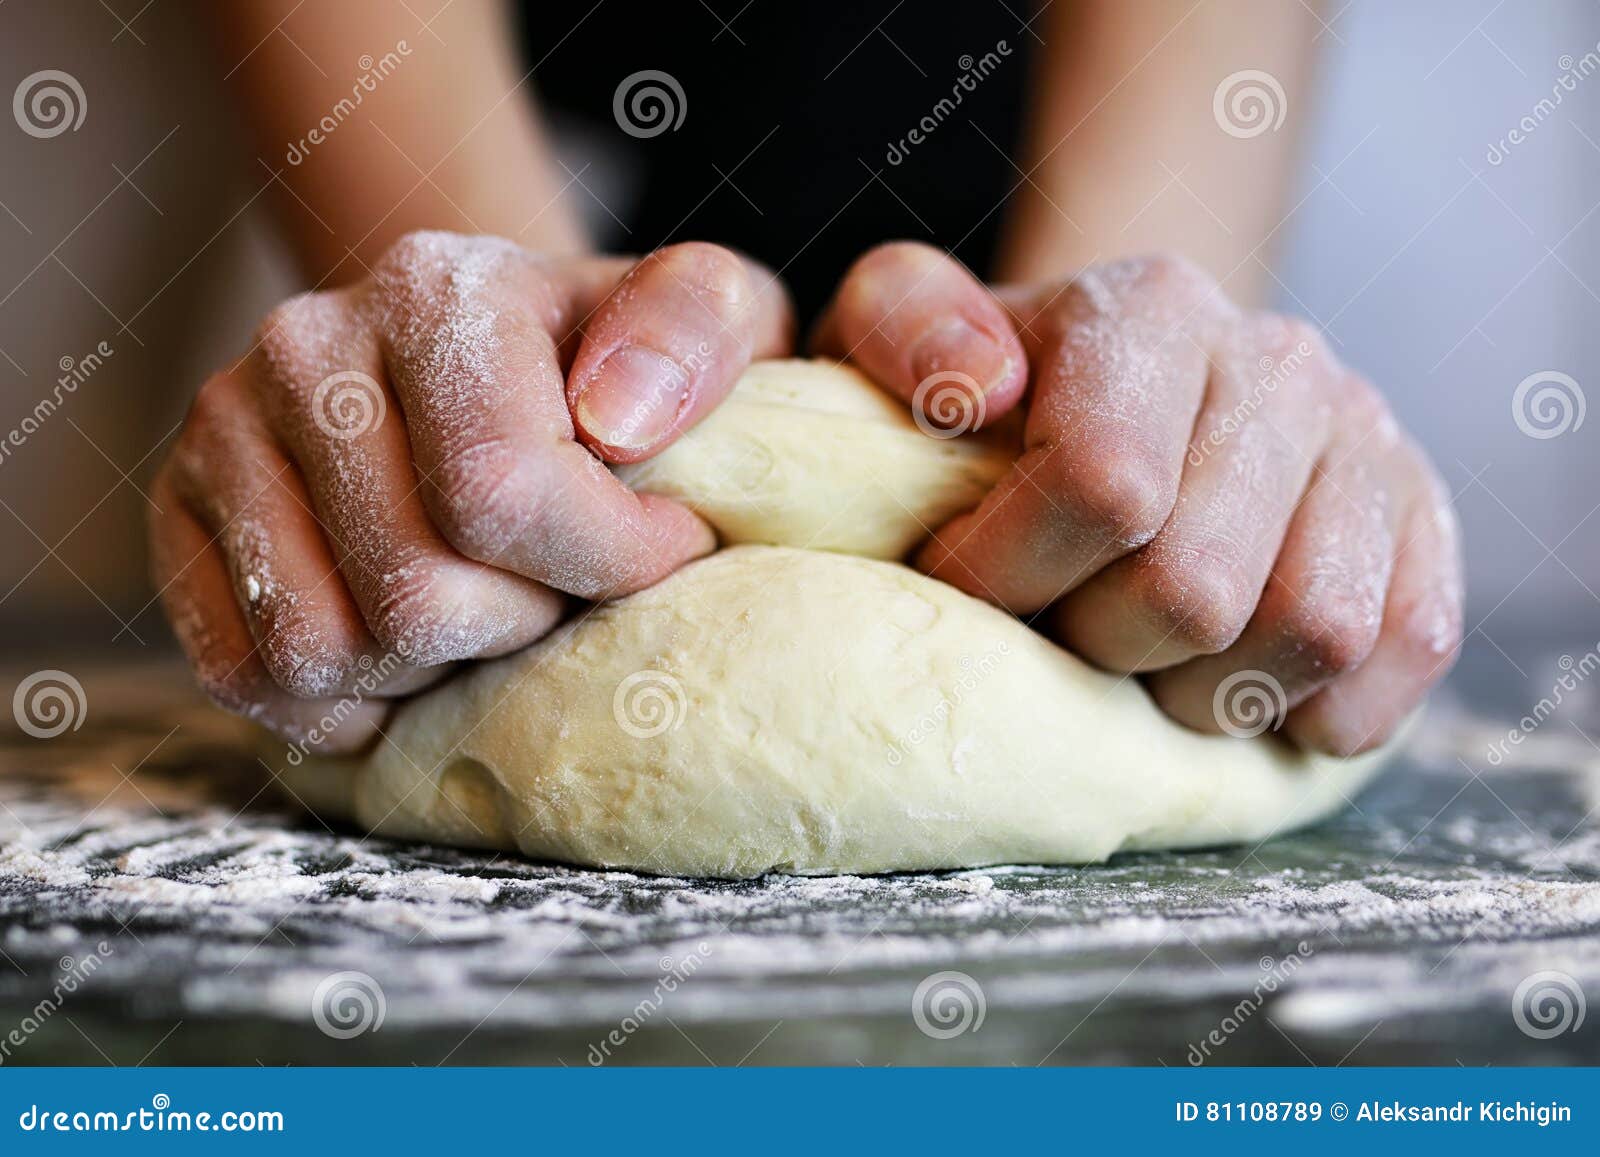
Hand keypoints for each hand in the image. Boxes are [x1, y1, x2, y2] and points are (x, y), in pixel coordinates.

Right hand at [150, 232, 791, 750]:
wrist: (506, 360)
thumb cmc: (623, 367)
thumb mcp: (709, 319)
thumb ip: (698, 330)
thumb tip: (619, 415)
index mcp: (436, 289)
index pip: (500, 492)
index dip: (608, 562)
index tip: (666, 546)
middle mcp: (307, 347)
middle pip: (415, 595)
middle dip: (524, 623)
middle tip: (562, 580)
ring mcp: (226, 432)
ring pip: (323, 650)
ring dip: (434, 668)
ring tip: (490, 607)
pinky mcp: (181, 516)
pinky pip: (248, 676)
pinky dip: (345, 702)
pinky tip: (415, 652)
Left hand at [817, 243, 1462, 754]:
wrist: (1122, 390)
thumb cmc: (991, 395)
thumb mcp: (900, 334)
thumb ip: (901, 326)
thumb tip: (978, 388)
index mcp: (1149, 309)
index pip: (1101, 482)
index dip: (1010, 573)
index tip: (961, 586)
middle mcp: (1277, 360)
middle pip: (1195, 586)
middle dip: (1096, 646)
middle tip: (1057, 630)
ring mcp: (1366, 436)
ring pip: (1313, 630)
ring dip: (1204, 692)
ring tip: (1142, 666)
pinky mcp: (1423, 516)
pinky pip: (1407, 645)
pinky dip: (1326, 707)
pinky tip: (1246, 695)